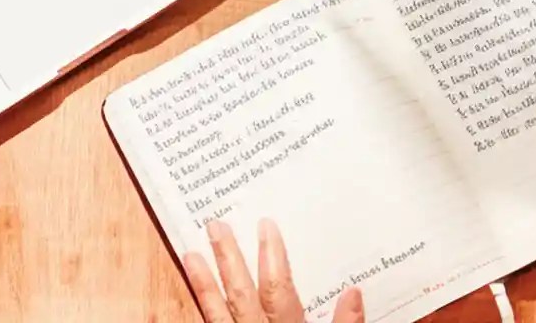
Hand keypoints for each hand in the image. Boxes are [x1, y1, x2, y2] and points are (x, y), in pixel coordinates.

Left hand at [183, 219, 364, 322]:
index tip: (266, 224)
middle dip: (229, 258)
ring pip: (217, 311)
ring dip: (203, 283)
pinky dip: (199, 307)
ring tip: (190, 253)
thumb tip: (354, 292)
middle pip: (241, 294)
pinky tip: (181, 294)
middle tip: (217, 224)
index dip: (272, 256)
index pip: (278, 289)